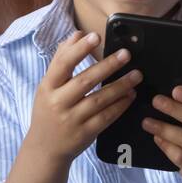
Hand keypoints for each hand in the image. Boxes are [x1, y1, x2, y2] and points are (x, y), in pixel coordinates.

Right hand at [25, 30, 140, 165]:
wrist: (45, 148)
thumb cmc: (48, 110)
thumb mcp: (48, 86)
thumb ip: (62, 59)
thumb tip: (78, 34)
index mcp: (48, 87)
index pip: (63, 64)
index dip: (79, 50)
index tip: (96, 36)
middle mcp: (58, 103)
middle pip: (85, 81)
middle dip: (107, 66)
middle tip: (126, 54)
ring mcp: (71, 120)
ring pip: (99, 100)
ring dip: (120, 86)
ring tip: (136, 75)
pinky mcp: (84, 133)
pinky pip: (106, 117)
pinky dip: (120, 106)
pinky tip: (131, 95)